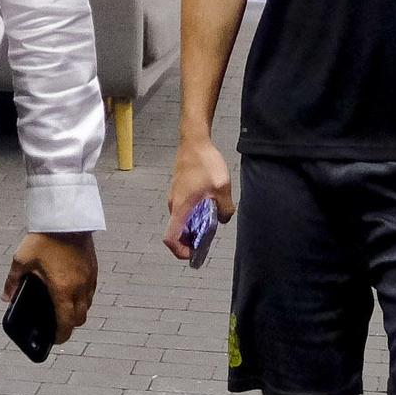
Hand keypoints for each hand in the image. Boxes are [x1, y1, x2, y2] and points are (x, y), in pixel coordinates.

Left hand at [3, 232, 96, 343]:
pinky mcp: (94, 268)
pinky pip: (91, 290)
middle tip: (58, 324)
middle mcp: (80, 288)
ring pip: (88, 304)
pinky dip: (83, 296)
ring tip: (65, 306)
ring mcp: (89, 278)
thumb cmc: (44, 239)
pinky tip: (72, 288)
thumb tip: (6, 297)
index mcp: (63, 290)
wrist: (66, 218)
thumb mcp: (22, 260)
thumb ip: (13, 281)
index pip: (66, 323)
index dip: (61, 336)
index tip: (55, 339)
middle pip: (80, 318)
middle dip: (70, 325)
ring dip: (78, 310)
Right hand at [165, 136, 233, 259]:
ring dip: (194, 226)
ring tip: (212, 220)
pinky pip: (184, 210)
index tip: (193, 253)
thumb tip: (224, 218)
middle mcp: (174, 205)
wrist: (194, 141)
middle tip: (209, 239)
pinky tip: (209, 206)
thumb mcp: (222, 187)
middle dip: (191, 240)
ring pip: (182, 220)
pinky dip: (194, 215)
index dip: (179, 251)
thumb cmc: (205, 163)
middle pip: (177, 232)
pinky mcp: (179, 190)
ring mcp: (175, 197)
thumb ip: (225, 208)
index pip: (170, 238)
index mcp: (181, 207)